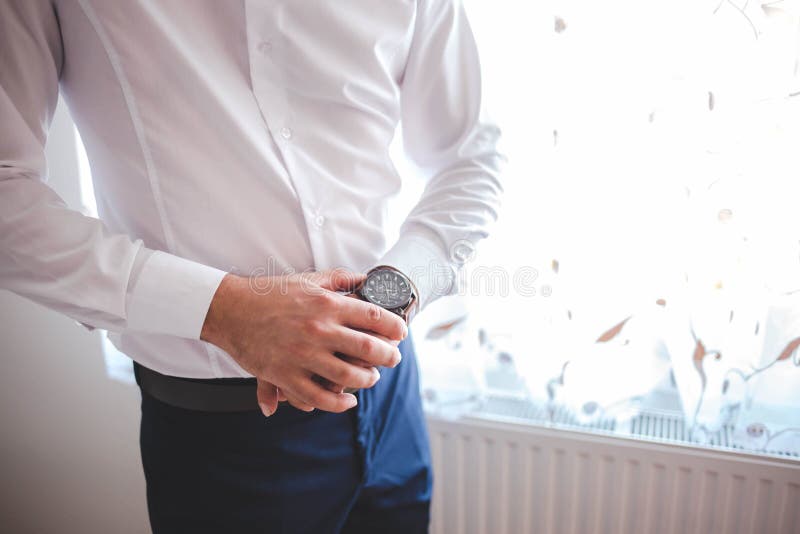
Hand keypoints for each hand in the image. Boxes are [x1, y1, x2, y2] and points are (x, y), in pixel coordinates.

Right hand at [201, 269, 406, 415]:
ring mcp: (302, 355)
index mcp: (326, 304)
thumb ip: (339, 279)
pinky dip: (339, 403)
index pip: (374, 316)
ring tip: (370, 377)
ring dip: (367, 380)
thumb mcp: (307, 279)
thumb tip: (365, 278)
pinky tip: (347, 400)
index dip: (395, 327)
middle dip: (389, 357)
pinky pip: (319, 398)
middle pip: (368, 349)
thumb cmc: (269, 294)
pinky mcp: (285, 376)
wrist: (230, 310)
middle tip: (393, 359)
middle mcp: (318, 330)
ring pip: (348, 376)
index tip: (401, 333)